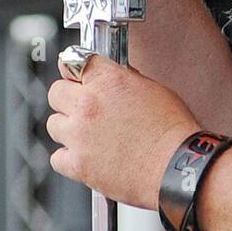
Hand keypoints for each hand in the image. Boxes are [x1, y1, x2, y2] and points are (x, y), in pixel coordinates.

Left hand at [46, 53, 197, 208]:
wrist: (177, 168)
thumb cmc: (173, 133)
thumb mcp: (154, 91)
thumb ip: (125, 82)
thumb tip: (113, 82)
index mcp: (109, 81)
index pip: (75, 62)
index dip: (76, 72)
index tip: (75, 77)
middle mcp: (88, 104)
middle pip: (56, 92)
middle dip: (68, 99)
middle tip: (81, 109)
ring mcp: (79, 135)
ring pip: (54, 124)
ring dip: (68, 129)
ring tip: (88, 137)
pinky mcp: (78, 164)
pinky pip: (57, 158)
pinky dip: (69, 159)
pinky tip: (86, 158)